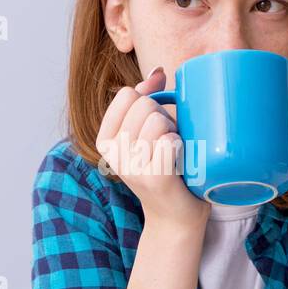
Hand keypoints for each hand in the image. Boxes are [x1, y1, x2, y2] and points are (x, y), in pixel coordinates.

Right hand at [95, 66, 210, 229]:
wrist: (176, 216)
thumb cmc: (165, 168)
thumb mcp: (148, 132)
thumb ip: (148, 99)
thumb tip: (158, 72)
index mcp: (105, 139)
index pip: (127, 94)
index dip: (148, 102)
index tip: (154, 125)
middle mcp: (112, 154)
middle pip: (145, 105)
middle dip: (165, 117)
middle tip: (170, 142)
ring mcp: (132, 168)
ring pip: (158, 121)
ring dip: (175, 132)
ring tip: (175, 153)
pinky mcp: (154, 178)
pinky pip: (170, 141)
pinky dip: (182, 147)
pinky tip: (180, 163)